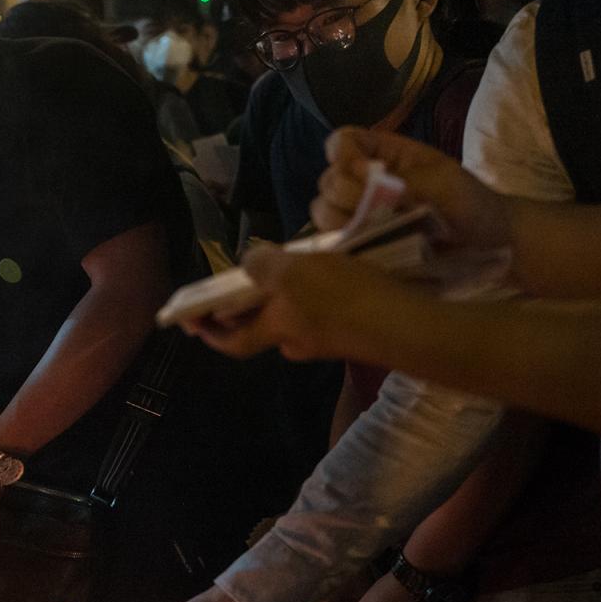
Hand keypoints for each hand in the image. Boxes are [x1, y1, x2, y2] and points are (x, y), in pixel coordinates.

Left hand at [184, 245, 393, 361]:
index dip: (209, 332)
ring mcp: (330, 340)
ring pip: (298, 314)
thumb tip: (250, 265)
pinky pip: (328, 309)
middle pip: (265, 324)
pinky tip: (333, 265)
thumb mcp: (294, 273)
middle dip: (256, 301)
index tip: (190, 321)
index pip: (232, 342)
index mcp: (277, 332)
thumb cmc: (344, 299)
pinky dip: (322, 291)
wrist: (410, 325)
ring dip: (292, 291)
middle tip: (250, 273)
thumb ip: (263, 267)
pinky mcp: (358, 331)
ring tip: (296, 258)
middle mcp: (299, 343)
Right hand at [313, 128, 509, 250]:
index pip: (341, 142)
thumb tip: (364, 191)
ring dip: (344, 224)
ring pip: (323, 214)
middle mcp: (361, 182)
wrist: (486, 242)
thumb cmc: (468, 202)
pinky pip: (333, 244)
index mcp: (380, 154)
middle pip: (327, 181)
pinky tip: (371, 249)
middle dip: (348, 197)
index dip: (345, 156)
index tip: (369, 174)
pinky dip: (345, 247)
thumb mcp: (442, 182)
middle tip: (382, 212)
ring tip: (378, 234)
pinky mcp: (358, 245)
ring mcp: (357, 215)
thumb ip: (402, 182)